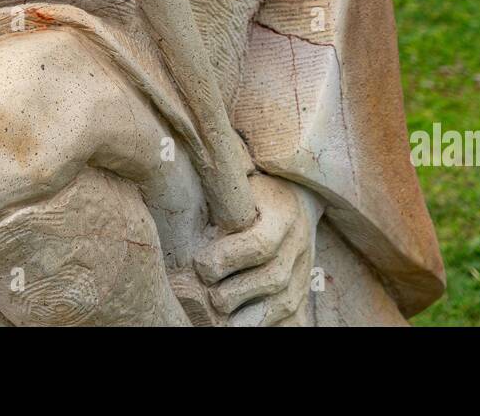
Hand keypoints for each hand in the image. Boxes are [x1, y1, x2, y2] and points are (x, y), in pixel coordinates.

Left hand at [193, 173, 323, 326]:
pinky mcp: (303, 294)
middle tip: (204, 291)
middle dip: (231, 291)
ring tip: (215, 312)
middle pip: (270, 278)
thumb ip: (219, 184)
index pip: (259, 244)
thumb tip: (175, 156)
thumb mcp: (242, 180)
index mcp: (284, 214)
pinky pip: (287, 319)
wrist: (298, 199)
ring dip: (244, 315)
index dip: (227, 259)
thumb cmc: (255, 190)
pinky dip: (261, 324)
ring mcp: (304, 273)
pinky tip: (234, 324)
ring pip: (280, 304)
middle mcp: (300, 245)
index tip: (199, 264)